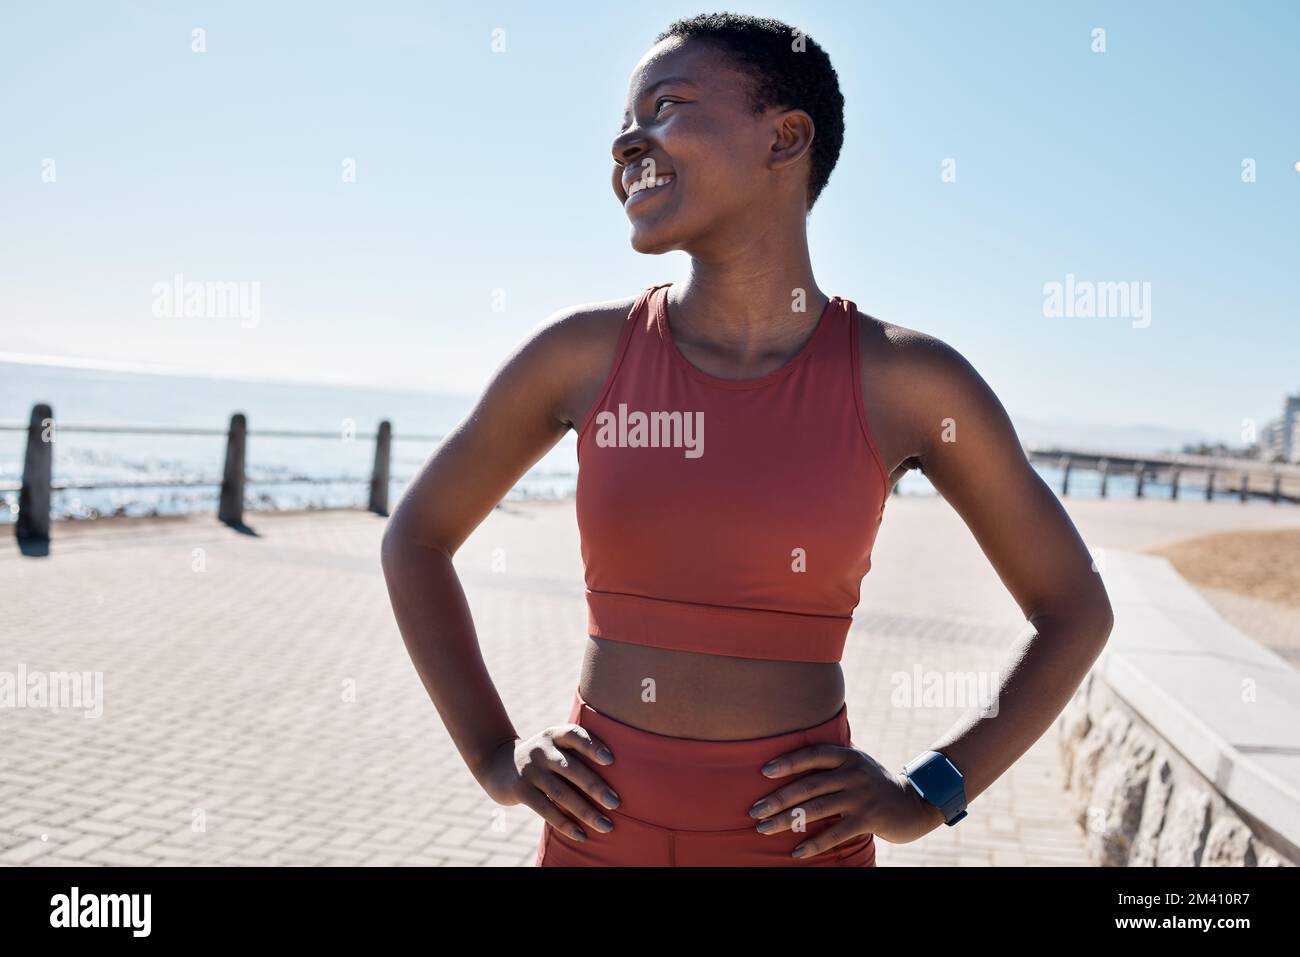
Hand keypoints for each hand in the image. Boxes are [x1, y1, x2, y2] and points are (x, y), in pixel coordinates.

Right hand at [480, 726, 621, 842]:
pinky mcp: (520, 790)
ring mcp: (530, 770)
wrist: (497, 764)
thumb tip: (619, 774)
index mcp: (554, 735)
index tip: (611, 760)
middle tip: (616, 803)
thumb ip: (577, 753)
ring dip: (585, 811)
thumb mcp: (554, 746)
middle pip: (572, 768)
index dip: (593, 746)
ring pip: (561, 793)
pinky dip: (565, 824)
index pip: (575, 735)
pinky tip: (581, 835)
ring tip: (605, 826)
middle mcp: (542, 750)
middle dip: (596, 787)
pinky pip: (546, 809)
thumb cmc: (541, 758)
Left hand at [747, 743, 945, 856]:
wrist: (913, 804)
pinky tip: (796, 851)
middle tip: (754, 809)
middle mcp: (853, 773)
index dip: (788, 762)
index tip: (764, 771)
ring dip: (786, 820)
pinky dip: (814, 843)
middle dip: (778, 798)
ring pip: (816, 809)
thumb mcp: (857, 762)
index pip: (813, 755)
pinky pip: (835, 833)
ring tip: (764, 828)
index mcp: (847, 756)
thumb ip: (833, 757)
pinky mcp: (868, 819)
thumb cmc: (875, 782)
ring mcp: (860, 796)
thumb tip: (796, 751)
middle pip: (808, 785)